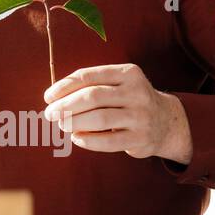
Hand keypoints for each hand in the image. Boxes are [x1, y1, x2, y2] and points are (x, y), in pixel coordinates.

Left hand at [42, 63, 192, 162]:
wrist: (167, 121)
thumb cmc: (128, 99)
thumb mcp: (117, 83)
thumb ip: (91, 85)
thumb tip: (53, 97)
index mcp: (128, 73)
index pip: (88, 76)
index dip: (64, 87)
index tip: (48, 97)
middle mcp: (137, 92)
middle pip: (93, 97)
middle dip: (66, 105)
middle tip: (50, 113)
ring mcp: (141, 116)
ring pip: (100, 119)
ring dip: (74, 122)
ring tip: (61, 124)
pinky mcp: (141, 139)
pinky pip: (109, 142)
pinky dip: (88, 140)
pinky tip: (77, 138)